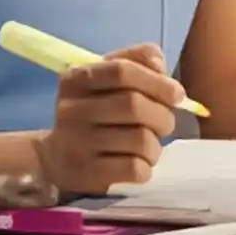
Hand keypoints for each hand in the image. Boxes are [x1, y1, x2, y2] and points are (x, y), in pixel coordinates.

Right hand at [37, 43, 184, 194]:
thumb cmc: (95, 111)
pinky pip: (135, 169)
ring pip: (140, 140)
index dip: (157, 81)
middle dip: (163, 116)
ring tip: (148, 147)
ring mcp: (76, 143)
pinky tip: (138, 165)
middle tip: (165, 124)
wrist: (58, 157)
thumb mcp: (108, 79)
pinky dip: (146, 168)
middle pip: (134, 105)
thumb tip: (160, 66)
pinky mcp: (86, 174)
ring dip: (156, 145)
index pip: (122, 71)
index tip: (177, 94)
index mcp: (76, 78)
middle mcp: (71, 109)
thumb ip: (137, 60)